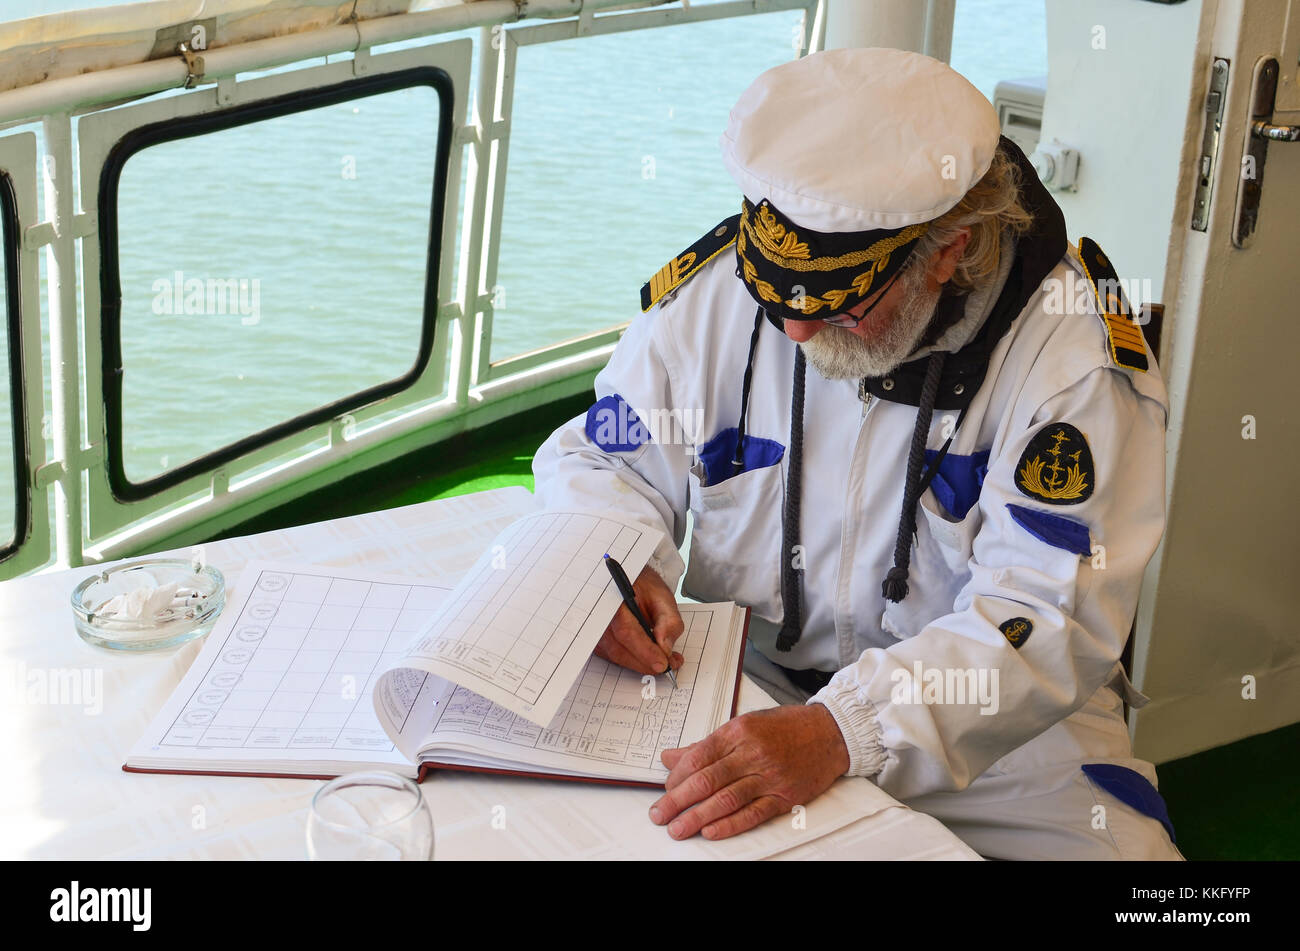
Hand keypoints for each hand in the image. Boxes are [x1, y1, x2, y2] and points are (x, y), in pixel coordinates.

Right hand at [593, 565, 683, 675]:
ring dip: (643, 664)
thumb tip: (666, 648)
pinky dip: (636, 661)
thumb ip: (669, 621)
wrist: (629, 582)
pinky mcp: (599, 642)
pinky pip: (617, 658)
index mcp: (614, 601)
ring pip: (619, 658)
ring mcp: (596, 632)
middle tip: (671, 664)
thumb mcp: (662, 597)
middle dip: (647, 662)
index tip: (663, 663)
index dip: (645, 651)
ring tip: (667, 660)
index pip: (627, 632)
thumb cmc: (643, 588)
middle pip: (620, 650)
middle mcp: (599, 618)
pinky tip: (652, 658)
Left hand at [649, 704, 849, 839]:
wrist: (829, 732)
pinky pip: (753, 813)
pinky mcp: (784, 795)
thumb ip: (705, 745)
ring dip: (698, 817)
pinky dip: (731, 824)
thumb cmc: (784, 727)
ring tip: (678, 829)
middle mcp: (751, 753)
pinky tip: (711, 831)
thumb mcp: (742, 725)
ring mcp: (769, 776)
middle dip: (678, 799)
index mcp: (737, 732)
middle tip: (659, 814)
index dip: (677, 777)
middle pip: (707, 780)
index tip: (665, 789)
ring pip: (726, 799)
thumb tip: (670, 757)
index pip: (698, 757)